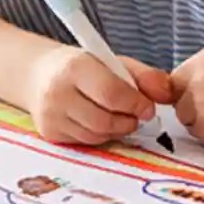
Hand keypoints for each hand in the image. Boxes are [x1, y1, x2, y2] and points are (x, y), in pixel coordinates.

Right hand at [26, 46, 174, 144]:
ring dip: (116, 130)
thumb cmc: (81, 66)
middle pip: (104, 120)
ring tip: (118, 117)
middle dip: (127, 121)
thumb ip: (143, 76)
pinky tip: (99, 121)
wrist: (37, 74)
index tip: (147, 107)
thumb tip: (166, 94)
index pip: (111, 94)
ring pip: (96, 135)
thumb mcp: (112, 61)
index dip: (135, 104)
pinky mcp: (49, 133)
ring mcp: (51, 116)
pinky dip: (99, 135)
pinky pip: (85, 142)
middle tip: (135, 115)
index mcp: (75, 67)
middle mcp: (58, 92)